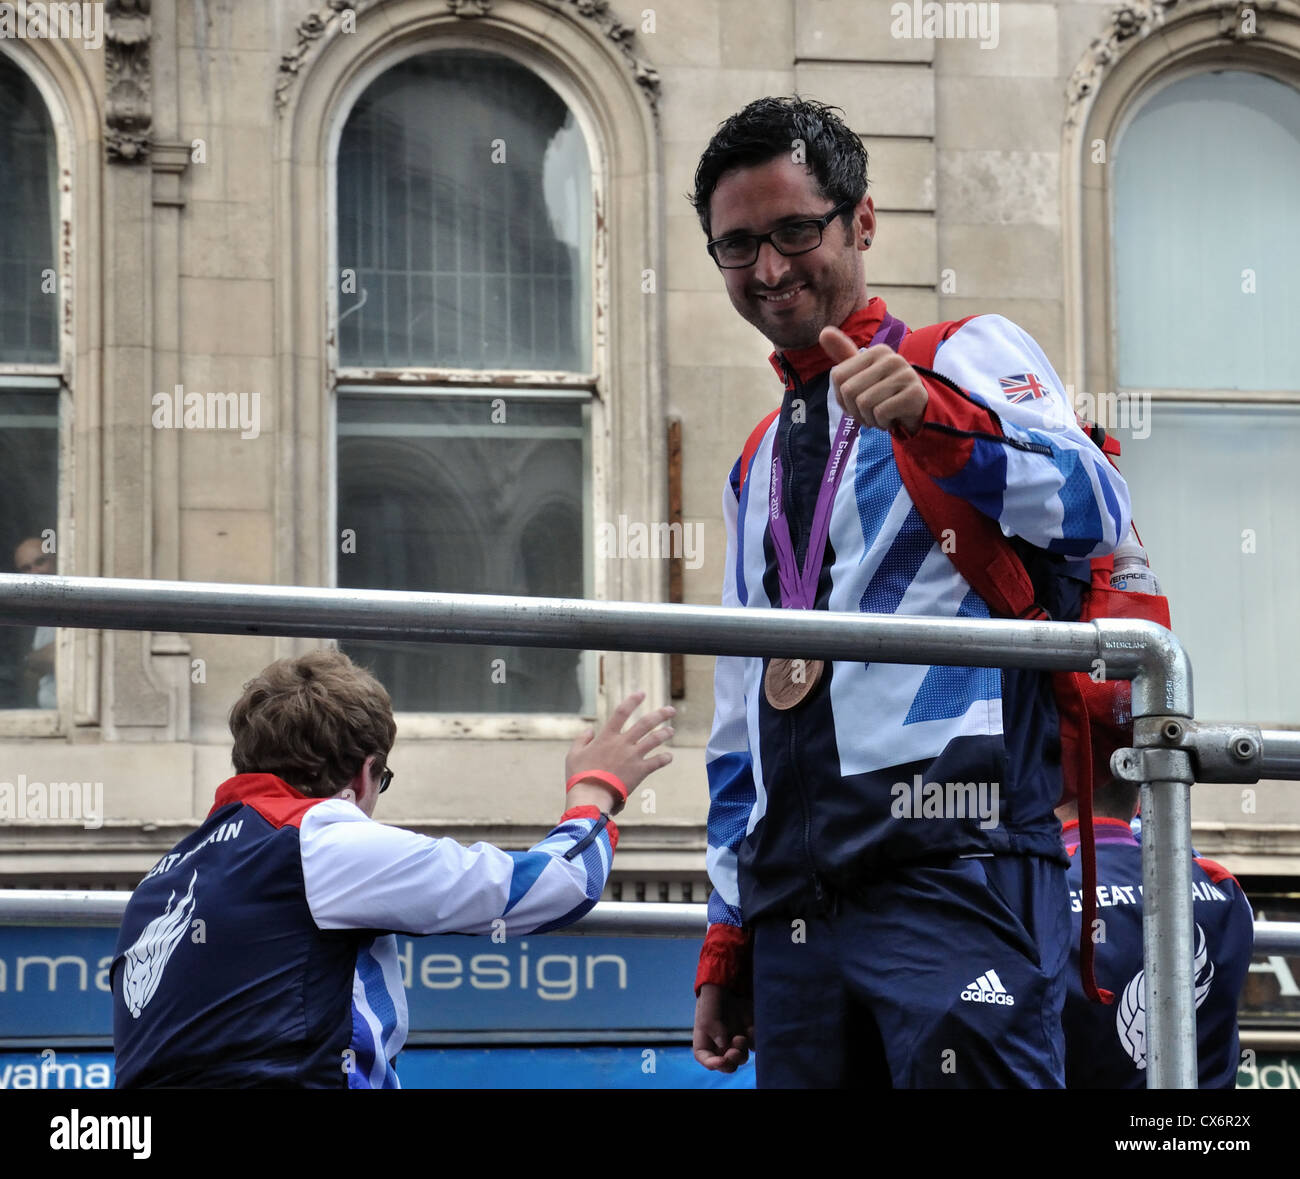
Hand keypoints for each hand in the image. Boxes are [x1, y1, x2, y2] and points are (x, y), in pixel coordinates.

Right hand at [565, 692, 673, 814]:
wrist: (591, 795)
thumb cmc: (579, 776)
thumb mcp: (573, 754)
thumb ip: (582, 740)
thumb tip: (590, 730)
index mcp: (606, 737)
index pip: (621, 712)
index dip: (633, 701)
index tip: (642, 693)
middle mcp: (622, 743)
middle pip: (645, 723)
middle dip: (660, 715)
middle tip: (671, 710)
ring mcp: (633, 756)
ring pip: (654, 740)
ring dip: (665, 733)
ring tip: (671, 730)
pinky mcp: (640, 771)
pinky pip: (657, 762)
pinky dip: (665, 758)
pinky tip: (669, 756)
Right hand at [693, 983, 753, 1072]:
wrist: (729, 980)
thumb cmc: (713, 996)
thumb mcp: (709, 1011)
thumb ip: (714, 1029)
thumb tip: (724, 1047)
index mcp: (705, 1039)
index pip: (706, 1059)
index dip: (712, 1064)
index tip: (721, 1061)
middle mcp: (721, 1043)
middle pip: (726, 1063)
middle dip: (730, 1062)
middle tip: (733, 1052)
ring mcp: (736, 1038)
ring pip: (741, 1057)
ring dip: (742, 1053)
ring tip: (741, 1038)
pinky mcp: (750, 1032)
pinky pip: (754, 1044)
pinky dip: (754, 1041)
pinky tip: (750, 1029)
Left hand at [821, 324, 928, 434]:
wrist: (917, 411)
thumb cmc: (885, 393)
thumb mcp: (862, 373)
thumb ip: (843, 355)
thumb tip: (823, 332)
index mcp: (877, 351)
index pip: (838, 376)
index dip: (841, 397)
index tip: (857, 401)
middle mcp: (892, 358)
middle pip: (849, 391)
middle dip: (855, 410)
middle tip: (870, 412)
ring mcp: (905, 375)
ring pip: (864, 403)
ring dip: (869, 418)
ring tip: (881, 415)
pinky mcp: (914, 393)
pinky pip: (881, 413)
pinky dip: (882, 423)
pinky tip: (892, 419)